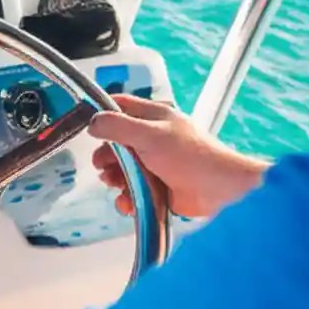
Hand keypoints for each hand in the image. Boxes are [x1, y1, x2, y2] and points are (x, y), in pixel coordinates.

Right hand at [89, 94, 269, 218]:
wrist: (219, 191)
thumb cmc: (190, 156)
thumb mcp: (148, 135)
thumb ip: (117, 126)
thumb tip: (93, 123)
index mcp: (154, 117)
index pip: (121, 106)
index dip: (103, 114)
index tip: (89, 128)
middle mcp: (153, 138)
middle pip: (116, 143)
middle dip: (106, 157)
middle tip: (104, 167)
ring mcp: (155, 163)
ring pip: (122, 169)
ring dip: (115, 179)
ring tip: (117, 185)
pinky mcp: (158, 186)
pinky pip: (133, 190)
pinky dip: (127, 197)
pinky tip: (128, 202)